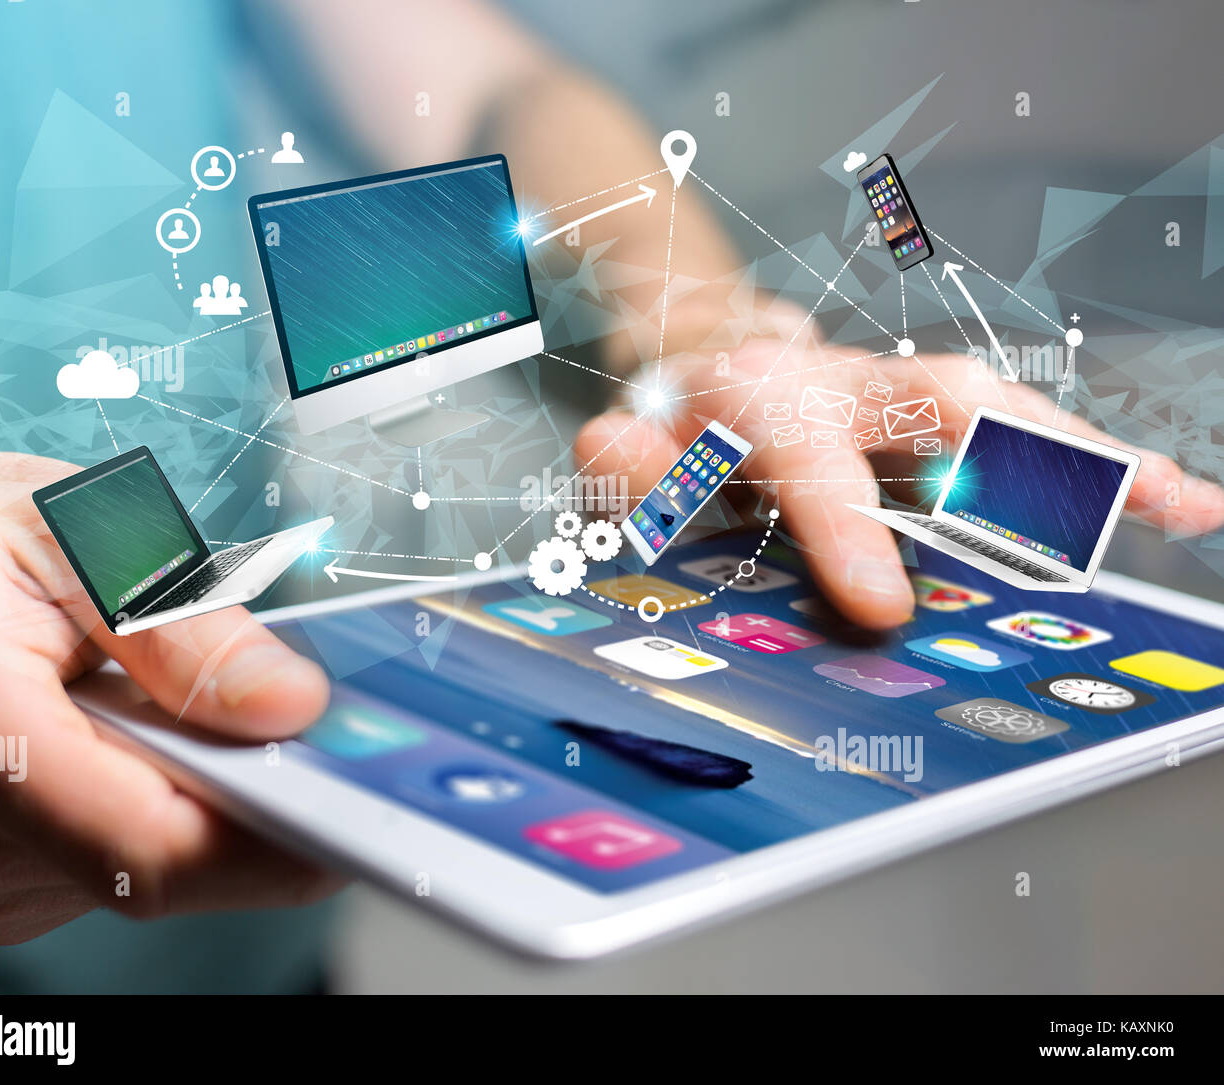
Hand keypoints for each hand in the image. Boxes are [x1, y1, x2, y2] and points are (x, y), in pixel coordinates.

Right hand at [0, 453, 338, 943]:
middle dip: (260, 802)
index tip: (358, 795)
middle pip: (161, 866)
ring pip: (147, 874)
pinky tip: (155, 741)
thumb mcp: (74, 533)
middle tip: (321, 731)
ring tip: (207, 713)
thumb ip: (181, 625)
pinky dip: (166, 807)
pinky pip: (117, 866)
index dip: (274, 834)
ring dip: (210, 801)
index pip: (147, 844)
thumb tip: (289, 704)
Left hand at [577, 335, 1223, 628]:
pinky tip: (1172, 503)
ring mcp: (906, 392)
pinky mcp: (947, 412)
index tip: (884, 608)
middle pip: (943, 404)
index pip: (811, 466)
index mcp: (765, 400)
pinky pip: (1032, 435)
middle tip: (1087, 524)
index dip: (845, 533)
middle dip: (1015, 458)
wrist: (719, 367)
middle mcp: (849, 383)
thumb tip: (618, 455)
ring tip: (1183, 510)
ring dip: (1093, 463)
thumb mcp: (630, 452)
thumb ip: (623, 468)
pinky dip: (1100, 469)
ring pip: (1009, 414)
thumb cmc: (682, 432)